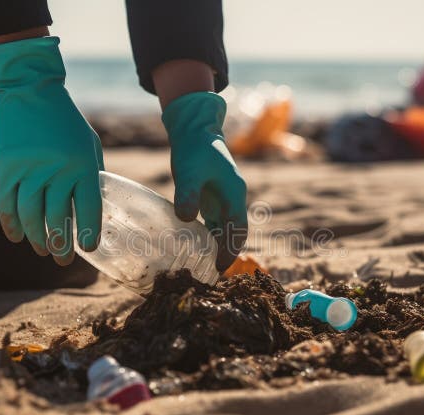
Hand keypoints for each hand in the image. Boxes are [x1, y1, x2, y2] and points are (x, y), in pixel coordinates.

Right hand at [0, 36, 102, 265]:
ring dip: (36, 237)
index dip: (88, 232)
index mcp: (82, 164)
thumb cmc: (66, 121)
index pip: (88, 207)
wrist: (31, 89)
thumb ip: (90, 175)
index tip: (88, 248)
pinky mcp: (5, 167)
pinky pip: (6, 203)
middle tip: (62, 261)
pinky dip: (10, 223)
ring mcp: (28, 169)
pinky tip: (16, 237)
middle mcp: (56, 169)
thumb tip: (92, 210)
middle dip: (60, 244)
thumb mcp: (89, 144)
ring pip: (30, 215)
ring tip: (42, 250)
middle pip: (56, 217)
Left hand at [162, 92, 247, 270]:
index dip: (230, 249)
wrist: (195, 129)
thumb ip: (187, 193)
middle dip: (224, 254)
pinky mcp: (211, 199)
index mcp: (234, 194)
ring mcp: (222, 200)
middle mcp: (232, 200)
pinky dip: (207, 238)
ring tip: (201, 268)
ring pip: (224, 230)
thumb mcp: (189, 170)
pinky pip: (213, 224)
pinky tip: (193, 249)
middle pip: (233, 233)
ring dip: (216, 248)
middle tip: (209, 276)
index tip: (219, 267)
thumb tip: (186, 218)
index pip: (238, 229)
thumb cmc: (194, 148)